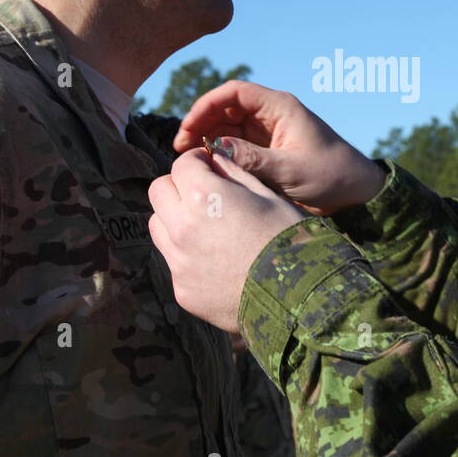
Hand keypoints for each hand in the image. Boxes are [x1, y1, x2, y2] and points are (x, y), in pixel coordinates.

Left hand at [148, 148, 303, 332]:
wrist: (298, 297)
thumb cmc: (289, 239)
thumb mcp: (268, 195)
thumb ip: (234, 173)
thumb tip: (214, 159)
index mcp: (203, 196)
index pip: (182, 165)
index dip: (197, 161)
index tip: (208, 166)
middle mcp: (182, 228)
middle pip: (159, 192)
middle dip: (179, 186)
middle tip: (203, 193)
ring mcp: (179, 263)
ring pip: (159, 226)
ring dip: (176, 219)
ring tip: (207, 227)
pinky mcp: (183, 290)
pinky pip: (175, 262)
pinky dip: (189, 255)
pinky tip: (219, 262)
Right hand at [173, 80, 384, 215]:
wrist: (356, 193)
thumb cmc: (332, 176)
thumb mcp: (291, 170)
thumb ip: (253, 159)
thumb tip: (216, 149)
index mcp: (280, 107)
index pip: (233, 93)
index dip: (206, 106)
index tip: (188, 128)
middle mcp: (271, 115)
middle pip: (224, 108)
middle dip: (201, 124)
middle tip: (182, 149)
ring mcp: (267, 133)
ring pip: (226, 127)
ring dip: (207, 140)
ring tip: (191, 161)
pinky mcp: (266, 151)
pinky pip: (235, 145)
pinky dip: (219, 153)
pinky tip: (208, 168)